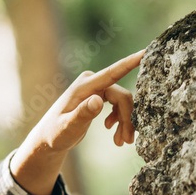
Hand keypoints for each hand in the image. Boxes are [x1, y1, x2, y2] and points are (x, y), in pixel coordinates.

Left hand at [9, 49, 143, 194]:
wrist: (49, 138)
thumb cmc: (56, 134)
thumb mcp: (68, 128)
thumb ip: (82, 114)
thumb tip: (99, 100)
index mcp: (84, 85)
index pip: (112, 73)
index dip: (130, 62)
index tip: (146, 51)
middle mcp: (92, 82)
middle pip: (122, 96)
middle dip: (128, 119)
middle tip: (127, 141)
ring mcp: (97, 87)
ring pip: (123, 102)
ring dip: (125, 122)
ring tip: (121, 142)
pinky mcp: (100, 95)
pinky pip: (119, 105)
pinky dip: (120, 120)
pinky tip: (114, 132)